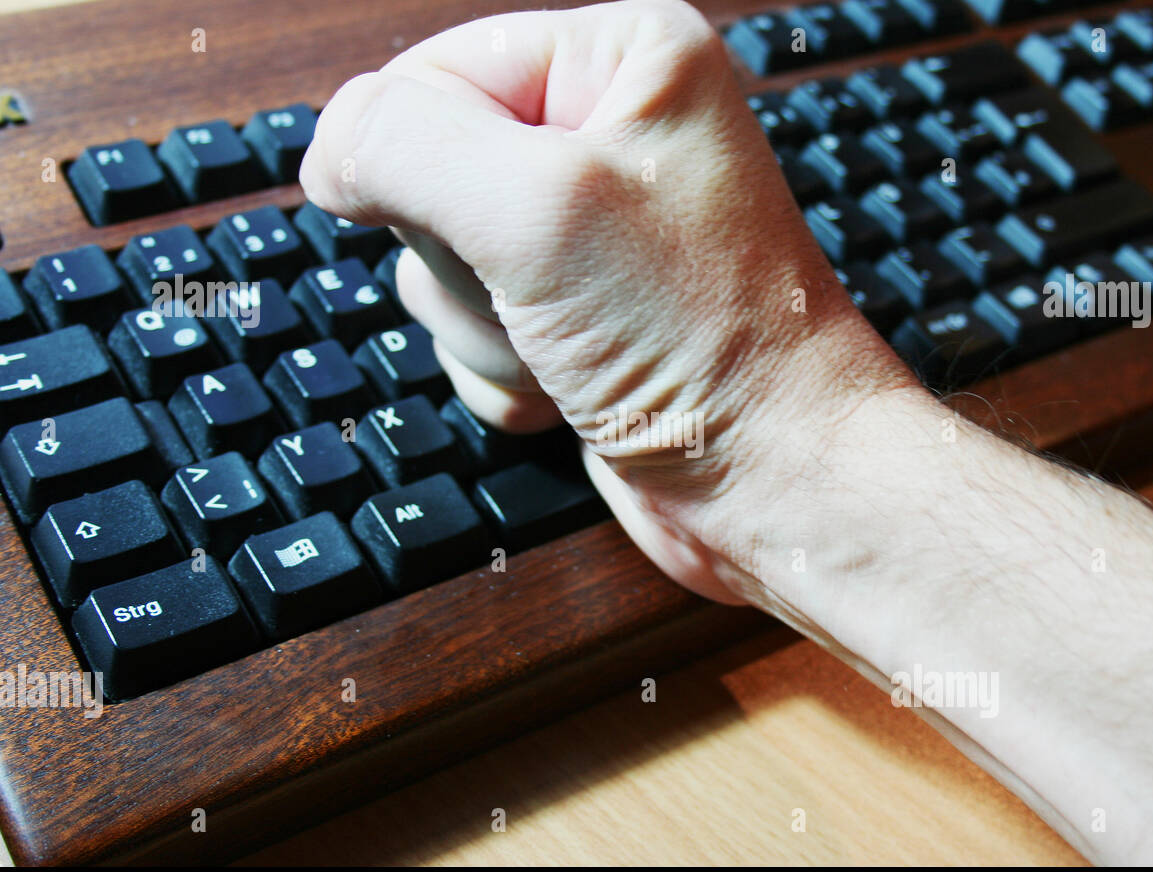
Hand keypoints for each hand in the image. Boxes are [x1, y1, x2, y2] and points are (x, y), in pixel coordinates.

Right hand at [300, 0, 921, 604]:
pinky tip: (577, 392)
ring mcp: (591, 239)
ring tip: (578, 350)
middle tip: (555, 294)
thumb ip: (404, 145)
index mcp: (623, 62)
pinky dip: (509, 378)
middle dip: (472, 265)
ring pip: (444, 269)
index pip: (432, 72)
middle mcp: (609, 139)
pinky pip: (477, 335)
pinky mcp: (578, 320)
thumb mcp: (537, 211)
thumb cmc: (700, 343)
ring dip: (490, 332)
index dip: (418, 161)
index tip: (475, 231)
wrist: (776, 483)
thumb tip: (331, 151)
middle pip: (428, 179)